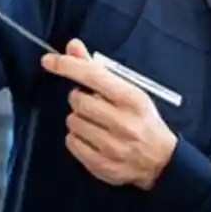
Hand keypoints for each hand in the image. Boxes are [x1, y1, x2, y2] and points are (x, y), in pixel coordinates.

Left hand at [40, 39, 177, 189]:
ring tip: (96, 124)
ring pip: (72, 121)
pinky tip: (92, 138)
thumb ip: (98, 70)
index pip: (93, 76)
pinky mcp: (101, 164)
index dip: (67, 65)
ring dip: (79, 119)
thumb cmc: (143, 121)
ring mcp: (112, 146)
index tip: (49, 60)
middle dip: (80, 99)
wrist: (161, 161)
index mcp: (132, 99)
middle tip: (94, 105)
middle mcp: (123, 122)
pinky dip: (77, 138)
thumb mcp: (129, 91)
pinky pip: (71, 142)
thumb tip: (73, 47)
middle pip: (77, 100)